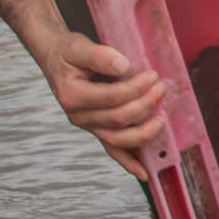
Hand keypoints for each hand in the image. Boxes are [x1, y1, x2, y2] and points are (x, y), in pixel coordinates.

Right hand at [40, 33, 167, 177]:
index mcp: (72, 96)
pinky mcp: (97, 130)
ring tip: (162, 119)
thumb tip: (123, 65)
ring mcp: (88, 127)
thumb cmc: (68, 53)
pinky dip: (128, 163)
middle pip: (118, 119)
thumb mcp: (78, 46)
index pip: (111, 97)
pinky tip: (144, 173)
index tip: (152, 75)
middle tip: (162, 87)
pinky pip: (113, 150)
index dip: (135, 88)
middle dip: (145, 105)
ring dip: (144, 132)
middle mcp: (78, 117)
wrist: (56, 60)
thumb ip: (99, 55)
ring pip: (118, 140)